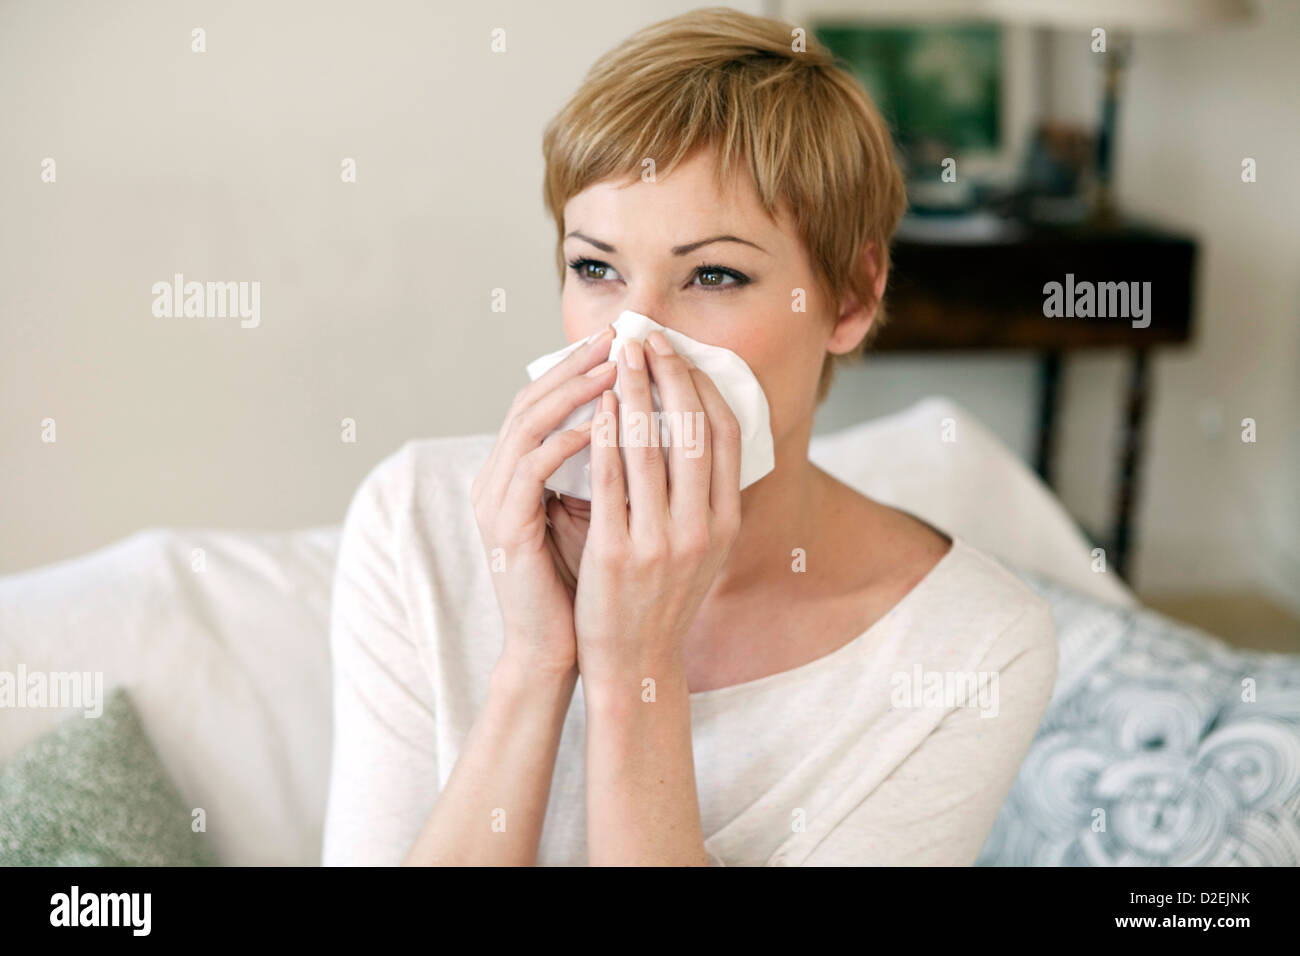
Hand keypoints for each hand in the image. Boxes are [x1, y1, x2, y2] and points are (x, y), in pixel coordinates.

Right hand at [471, 325, 615, 675]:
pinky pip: (531, 469)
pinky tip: (604, 424)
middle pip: (531, 398)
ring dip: (574, 392)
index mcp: (516, 472)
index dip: (581, 367)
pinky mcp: (504, 529)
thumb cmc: (586, 582)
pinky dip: (566, 441)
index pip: (545, 400)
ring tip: (617, 369)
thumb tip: (655, 422)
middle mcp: (496, 478)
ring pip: (528, 424)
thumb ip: (609, 470)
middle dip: (578, 366)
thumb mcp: (599, 513)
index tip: (626, 342)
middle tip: (620, 338)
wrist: (559, 648)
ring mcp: (494, 502)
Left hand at [572, 331, 741, 688]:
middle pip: (690, 431)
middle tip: (647, 338)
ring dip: (635, 392)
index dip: (703, 387)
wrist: (635, 662)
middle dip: (668, 376)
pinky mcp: (617, 553)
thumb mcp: (701, 548)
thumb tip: (697, 425)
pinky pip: (611, 480)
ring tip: (618, 357)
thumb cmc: (662, 597)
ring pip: (651, 448)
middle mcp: (701, 529)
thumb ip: (703, 495)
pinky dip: (606, 436)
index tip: (680, 353)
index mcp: (726, 523)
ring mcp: (660, 542)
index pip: (725, 436)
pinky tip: (598, 407)